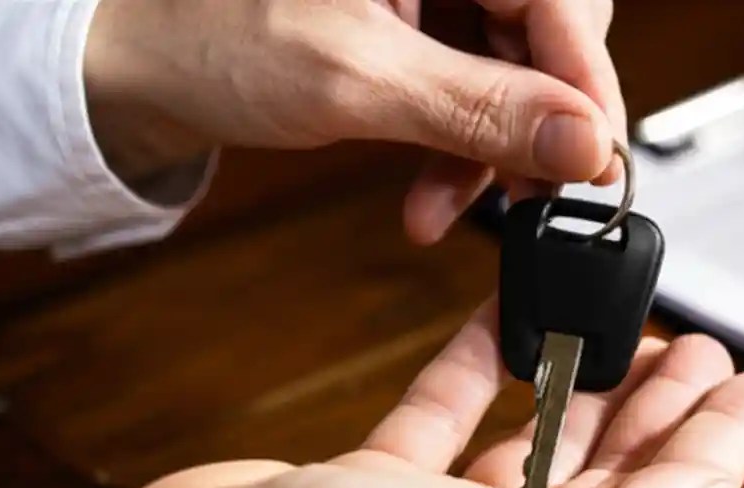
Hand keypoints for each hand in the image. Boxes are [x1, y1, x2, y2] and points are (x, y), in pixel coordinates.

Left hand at [85, 0, 623, 240]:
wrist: (149, 72)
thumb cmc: (210, 40)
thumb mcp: (357, 80)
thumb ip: (480, 111)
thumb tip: (583, 143)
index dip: (586, 82)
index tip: (594, 159)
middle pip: (550, 30)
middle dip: (538, 124)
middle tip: (533, 192)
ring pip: (518, 69)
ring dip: (494, 151)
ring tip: (452, 207)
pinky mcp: (426, 23)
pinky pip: (478, 87)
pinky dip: (463, 148)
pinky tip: (434, 194)